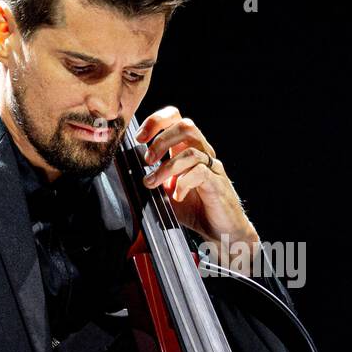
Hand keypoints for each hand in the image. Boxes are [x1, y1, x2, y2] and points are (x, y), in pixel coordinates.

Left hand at [137, 108, 259, 263]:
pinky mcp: (218, 184)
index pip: (176, 119)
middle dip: (161, 139)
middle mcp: (203, 154)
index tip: (139, 138)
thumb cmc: (196, 209)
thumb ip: (154, 178)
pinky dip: (183, 183)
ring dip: (167, 167)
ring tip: (153, 183)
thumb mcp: (167, 191)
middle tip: (147, 160)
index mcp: (189, 150)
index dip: (156, 121)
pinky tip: (177, 196)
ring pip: (191, 152)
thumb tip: (130, 172)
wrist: (221, 231)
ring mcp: (213, 168)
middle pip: (186, 126)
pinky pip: (200, 173)